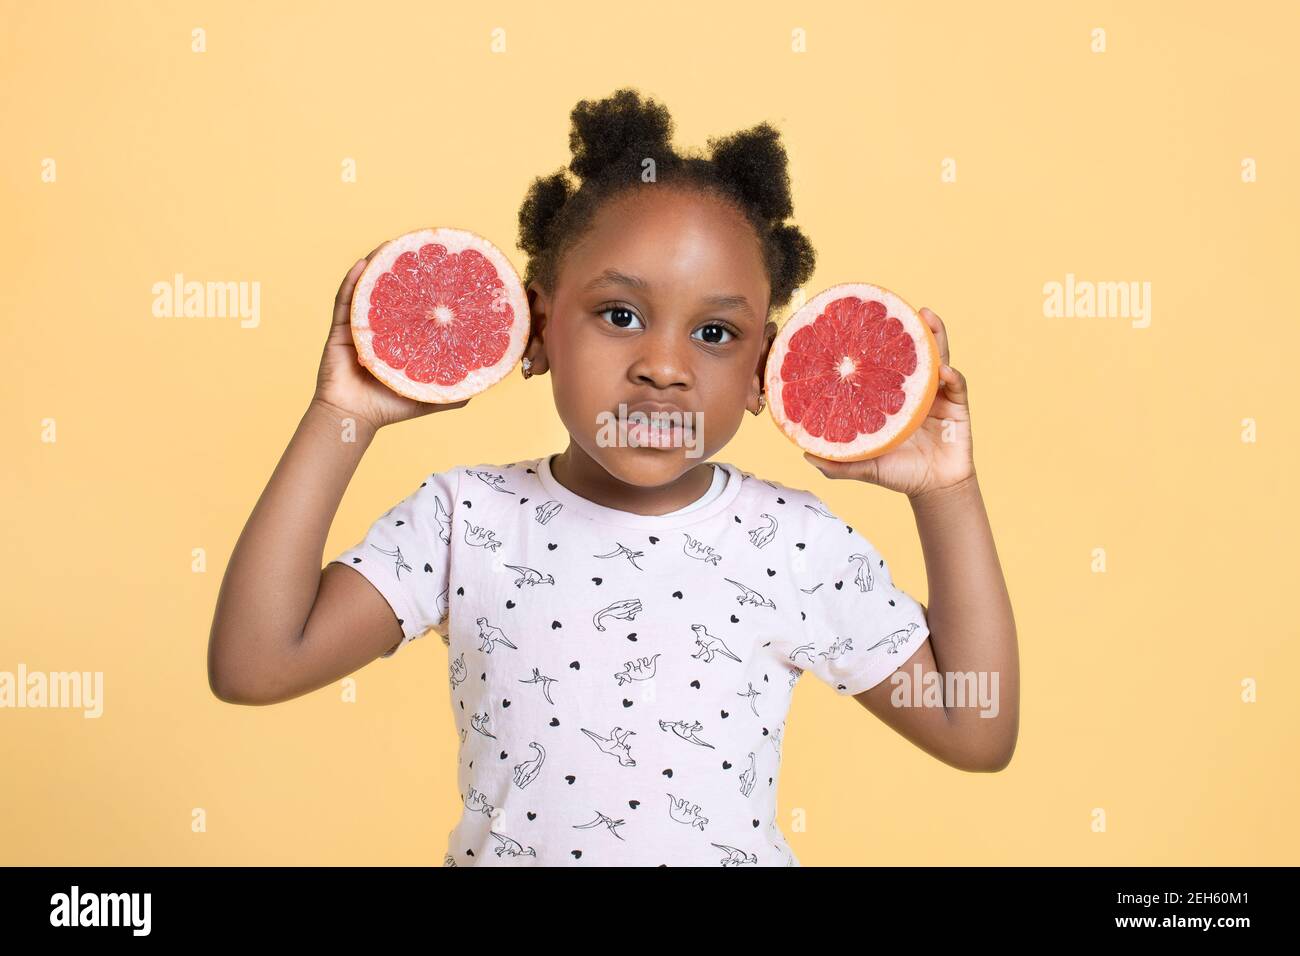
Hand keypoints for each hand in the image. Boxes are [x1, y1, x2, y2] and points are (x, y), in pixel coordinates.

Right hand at [312, 248, 469, 432]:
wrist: (354, 418)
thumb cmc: (391, 408)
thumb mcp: (432, 395)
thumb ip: (457, 388)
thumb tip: (489, 376)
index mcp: (403, 337)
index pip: (418, 307)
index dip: (428, 288)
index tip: (443, 267)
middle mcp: (383, 326)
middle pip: (395, 291)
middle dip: (404, 268)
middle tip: (417, 245)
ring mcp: (361, 324)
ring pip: (370, 288)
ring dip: (378, 264)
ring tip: (390, 244)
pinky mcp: (341, 328)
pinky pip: (345, 300)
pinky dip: (353, 281)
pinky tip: (363, 264)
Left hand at [803, 307, 973, 498]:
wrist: (933, 490)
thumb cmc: (898, 473)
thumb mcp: (863, 465)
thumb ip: (837, 462)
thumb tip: (804, 454)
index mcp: (892, 397)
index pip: (885, 365)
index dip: (879, 344)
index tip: (866, 323)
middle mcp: (914, 391)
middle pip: (913, 353)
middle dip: (910, 328)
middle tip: (903, 306)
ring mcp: (937, 396)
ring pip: (939, 359)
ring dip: (936, 337)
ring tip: (926, 318)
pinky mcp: (957, 408)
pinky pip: (957, 387)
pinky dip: (952, 376)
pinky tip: (944, 370)